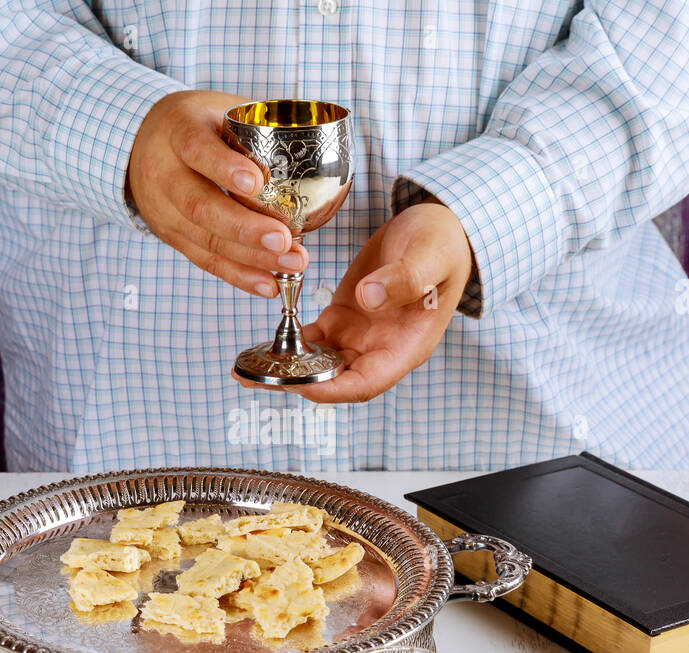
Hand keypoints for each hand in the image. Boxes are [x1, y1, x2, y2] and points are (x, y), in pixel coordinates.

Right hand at [127, 90, 308, 296]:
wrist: (139, 145)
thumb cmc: (196, 124)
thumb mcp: (218, 109)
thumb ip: (258, 124)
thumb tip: (320, 141)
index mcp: (177, 131)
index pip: (196, 149)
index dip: (224, 168)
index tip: (257, 183)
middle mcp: (164, 173)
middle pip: (199, 206)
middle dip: (245, 228)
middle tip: (284, 239)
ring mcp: (163, 210)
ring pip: (205, 240)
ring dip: (251, 258)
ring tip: (292, 261)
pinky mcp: (171, 236)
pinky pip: (205, 261)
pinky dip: (239, 276)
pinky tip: (269, 284)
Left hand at [235, 200, 473, 401]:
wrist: (436, 226)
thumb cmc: (443, 244)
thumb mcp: (431, 256)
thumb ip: (405, 279)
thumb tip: (368, 299)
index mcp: (406, 346)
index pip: (367, 383)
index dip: (332, 390)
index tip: (301, 385)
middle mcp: (380, 349)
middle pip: (335, 380)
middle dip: (296, 382)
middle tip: (254, 377)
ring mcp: (360, 335)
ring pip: (318, 363)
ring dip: (286, 367)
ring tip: (246, 366)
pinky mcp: (342, 317)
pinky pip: (312, 338)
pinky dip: (288, 341)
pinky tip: (261, 341)